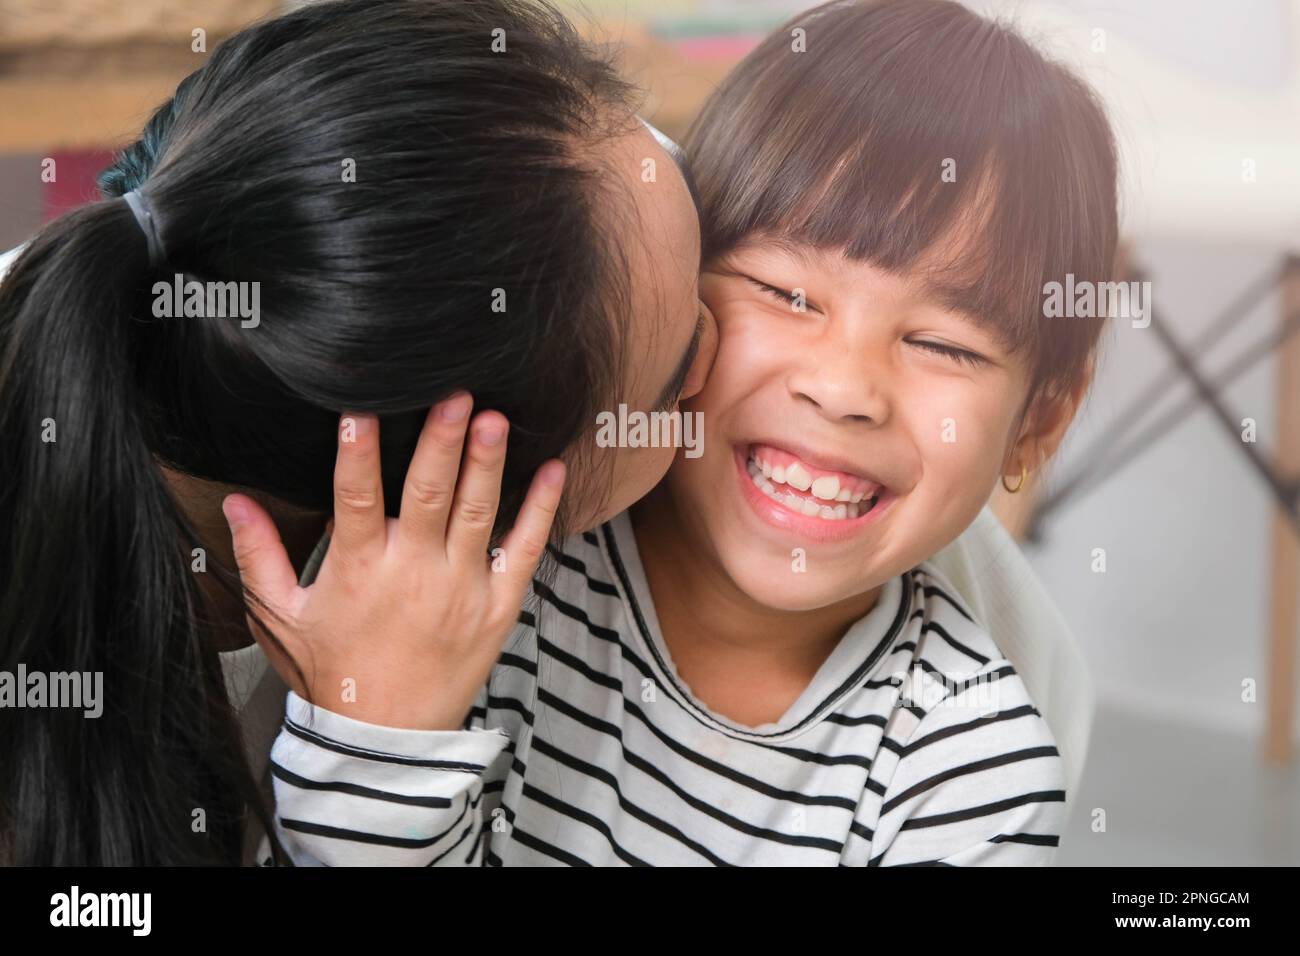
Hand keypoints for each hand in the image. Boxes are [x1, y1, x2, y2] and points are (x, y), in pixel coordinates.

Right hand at [220, 394, 564, 729]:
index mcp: (360, 569)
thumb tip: (235, 501)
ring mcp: (461, 588)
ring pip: (477, 514)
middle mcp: (414, 573)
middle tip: (454, 395)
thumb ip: (260, 555)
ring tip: (495, 419)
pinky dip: (540, 510)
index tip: (362, 410)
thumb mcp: (283, 616)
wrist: (385, 739)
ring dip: (488, 464)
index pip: (355, 498)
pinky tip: (554, 470)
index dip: (357, 453)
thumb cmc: (333, 672)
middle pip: (427, 495)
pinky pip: (524, 551)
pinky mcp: (498, 606)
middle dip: (440, 443)